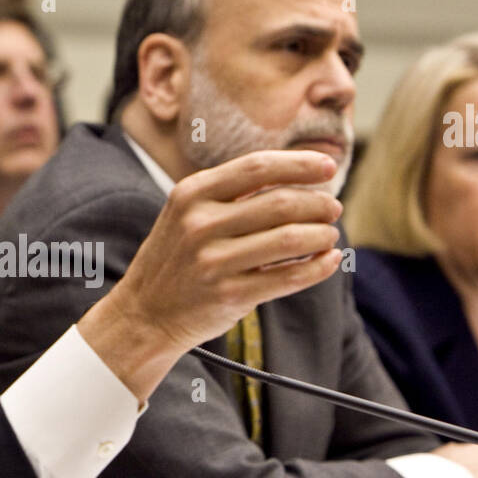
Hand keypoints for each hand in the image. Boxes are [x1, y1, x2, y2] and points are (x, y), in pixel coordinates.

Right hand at [79, 149, 342, 400]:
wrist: (144, 313)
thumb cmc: (176, 259)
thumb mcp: (187, 214)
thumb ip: (231, 194)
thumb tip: (297, 177)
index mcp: (191, 194)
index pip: (256, 167)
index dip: (298, 164)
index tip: (327, 166)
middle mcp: (199, 224)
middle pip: (279, 203)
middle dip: (317, 204)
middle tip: (333, 208)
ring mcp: (213, 261)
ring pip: (289, 239)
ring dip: (321, 235)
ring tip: (329, 236)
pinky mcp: (228, 295)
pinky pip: (288, 278)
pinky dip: (317, 267)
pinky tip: (328, 261)